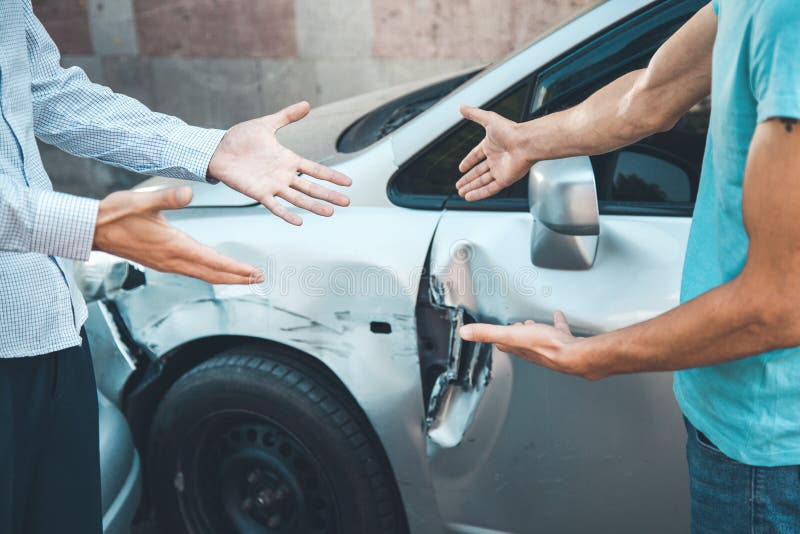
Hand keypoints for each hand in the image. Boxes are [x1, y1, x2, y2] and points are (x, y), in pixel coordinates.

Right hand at [93, 187, 261, 284]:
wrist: (91, 229)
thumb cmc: (116, 213)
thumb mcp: (142, 200)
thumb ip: (167, 196)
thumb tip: (189, 193)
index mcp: (173, 246)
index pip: (212, 261)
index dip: (235, 269)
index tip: (254, 273)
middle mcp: (172, 260)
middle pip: (212, 274)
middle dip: (237, 278)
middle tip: (258, 278)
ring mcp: (166, 263)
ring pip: (203, 275)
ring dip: (225, 277)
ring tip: (244, 277)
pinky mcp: (161, 262)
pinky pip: (192, 272)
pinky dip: (210, 273)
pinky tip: (215, 270)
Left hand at [208, 101, 351, 225]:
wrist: (217, 149)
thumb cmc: (240, 138)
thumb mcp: (266, 124)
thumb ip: (287, 116)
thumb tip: (307, 104)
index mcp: (288, 160)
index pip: (315, 170)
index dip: (332, 176)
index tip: (348, 183)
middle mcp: (284, 175)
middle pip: (312, 187)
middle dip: (330, 195)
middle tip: (347, 203)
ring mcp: (272, 185)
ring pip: (298, 198)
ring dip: (314, 206)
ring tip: (330, 213)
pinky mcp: (258, 193)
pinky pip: (275, 206)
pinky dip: (286, 214)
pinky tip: (299, 221)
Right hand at [456, 105, 535, 200]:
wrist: (527, 142)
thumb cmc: (511, 130)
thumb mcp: (488, 119)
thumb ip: (474, 114)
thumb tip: (460, 106)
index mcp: (491, 146)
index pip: (476, 155)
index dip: (468, 161)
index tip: (461, 168)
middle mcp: (496, 159)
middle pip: (478, 172)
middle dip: (468, 179)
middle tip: (458, 185)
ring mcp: (500, 170)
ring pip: (482, 182)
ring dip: (471, 187)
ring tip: (461, 193)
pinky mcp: (505, 179)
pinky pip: (490, 189)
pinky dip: (479, 194)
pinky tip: (469, 197)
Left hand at [459, 311, 603, 379]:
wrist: (574, 355)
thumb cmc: (545, 346)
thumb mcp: (510, 334)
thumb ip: (487, 332)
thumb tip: (464, 332)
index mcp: (519, 347)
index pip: (504, 345)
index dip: (498, 339)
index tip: (494, 337)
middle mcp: (533, 350)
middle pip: (521, 342)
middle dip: (515, 334)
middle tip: (513, 327)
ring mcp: (550, 347)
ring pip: (540, 337)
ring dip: (535, 330)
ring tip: (532, 324)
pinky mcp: (564, 342)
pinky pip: (560, 330)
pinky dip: (558, 323)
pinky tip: (558, 316)